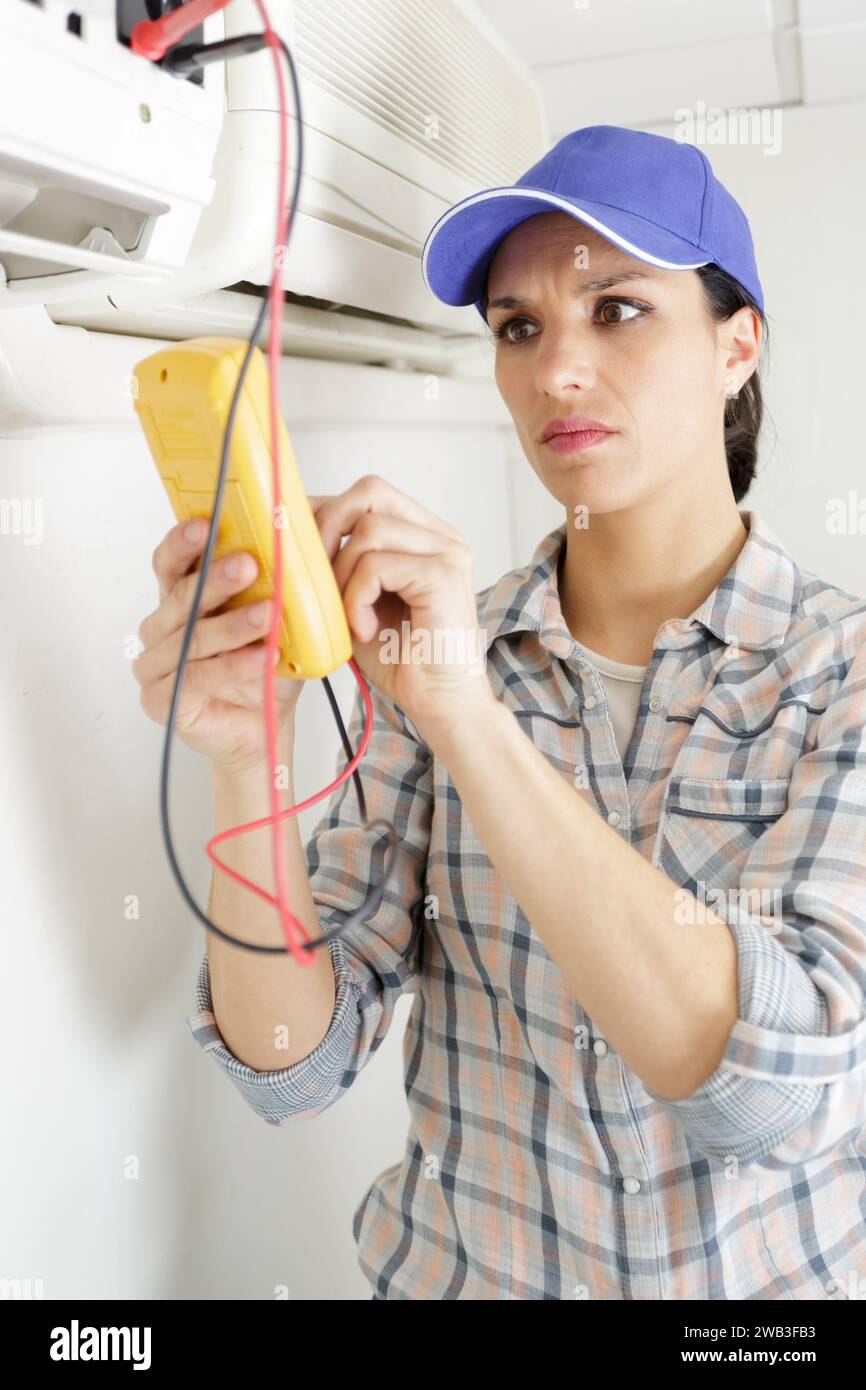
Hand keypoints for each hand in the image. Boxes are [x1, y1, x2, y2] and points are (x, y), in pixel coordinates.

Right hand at [133, 518, 305, 775]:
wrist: (264, 728)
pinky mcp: (161, 700)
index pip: (171, 562)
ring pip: (192, 637)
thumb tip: (305, 534)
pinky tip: (262, 656)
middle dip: (217, 579)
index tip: (206, 523)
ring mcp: (155, 666)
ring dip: (233, 624)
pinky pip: (197, 676)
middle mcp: (161, 630)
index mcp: (179, 600)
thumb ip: (279, 582)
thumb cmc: (263, 667)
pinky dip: (233, 666)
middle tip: (248, 565)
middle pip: (181, 596)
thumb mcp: (278, 618)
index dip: (184, 542)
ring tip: (269, 615)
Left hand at [308, 474, 496, 738]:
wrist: (441, 703)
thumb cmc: (401, 659)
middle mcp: (440, 536)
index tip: (298, 545)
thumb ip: (336, 566)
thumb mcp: (355, 601)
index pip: (367, 494)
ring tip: (349, 616)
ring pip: (368, 530)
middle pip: (369, 492)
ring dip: (342, 576)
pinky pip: (377, 565)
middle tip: (316, 577)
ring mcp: (446, 551)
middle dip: (328, 529)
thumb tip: (290, 536)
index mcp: (423, 535)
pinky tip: (364, 629)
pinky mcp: (444, 575)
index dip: (325, 511)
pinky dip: (356, 599)